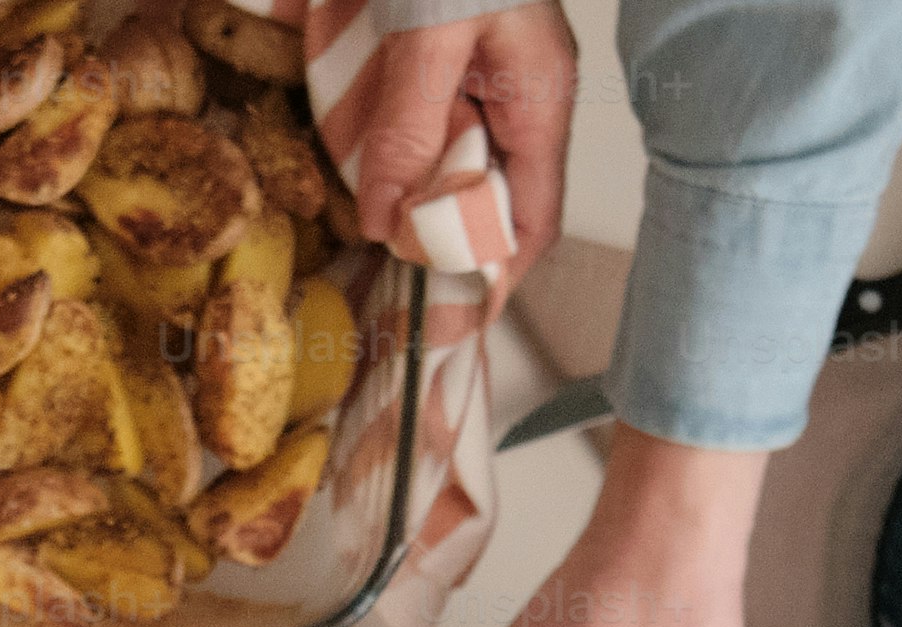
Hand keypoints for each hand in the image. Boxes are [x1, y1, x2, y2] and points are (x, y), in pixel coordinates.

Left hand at [321, 2, 570, 284]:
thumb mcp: (430, 36)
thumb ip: (407, 125)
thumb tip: (383, 221)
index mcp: (539, 101)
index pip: (533, 220)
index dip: (494, 274)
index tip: (446, 314)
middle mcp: (524, 97)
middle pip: (491, 198)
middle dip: (441, 238)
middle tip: (385, 276)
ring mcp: (495, 77)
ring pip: (458, 162)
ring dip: (414, 195)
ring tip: (369, 230)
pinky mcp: (460, 57)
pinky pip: (435, 123)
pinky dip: (402, 151)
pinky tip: (363, 164)